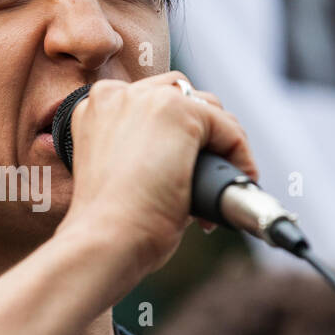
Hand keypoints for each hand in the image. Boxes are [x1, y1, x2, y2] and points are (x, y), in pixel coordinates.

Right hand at [56, 71, 257, 283]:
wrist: (105, 239)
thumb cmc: (106, 223)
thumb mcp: (116, 173)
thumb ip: (139, 152)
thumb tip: (182, 161)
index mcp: (96, 108)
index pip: (150, 103)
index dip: (172, 135)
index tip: (179, 168)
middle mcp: (118, 95)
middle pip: (181, 96)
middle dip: (199, 134)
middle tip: (201, 176)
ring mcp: (149, 100)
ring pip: (208, 108)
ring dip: (220, 144)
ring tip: (217, 184)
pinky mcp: (181, 114)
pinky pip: (227, 128)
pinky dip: (238, 155)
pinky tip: (232, 182)